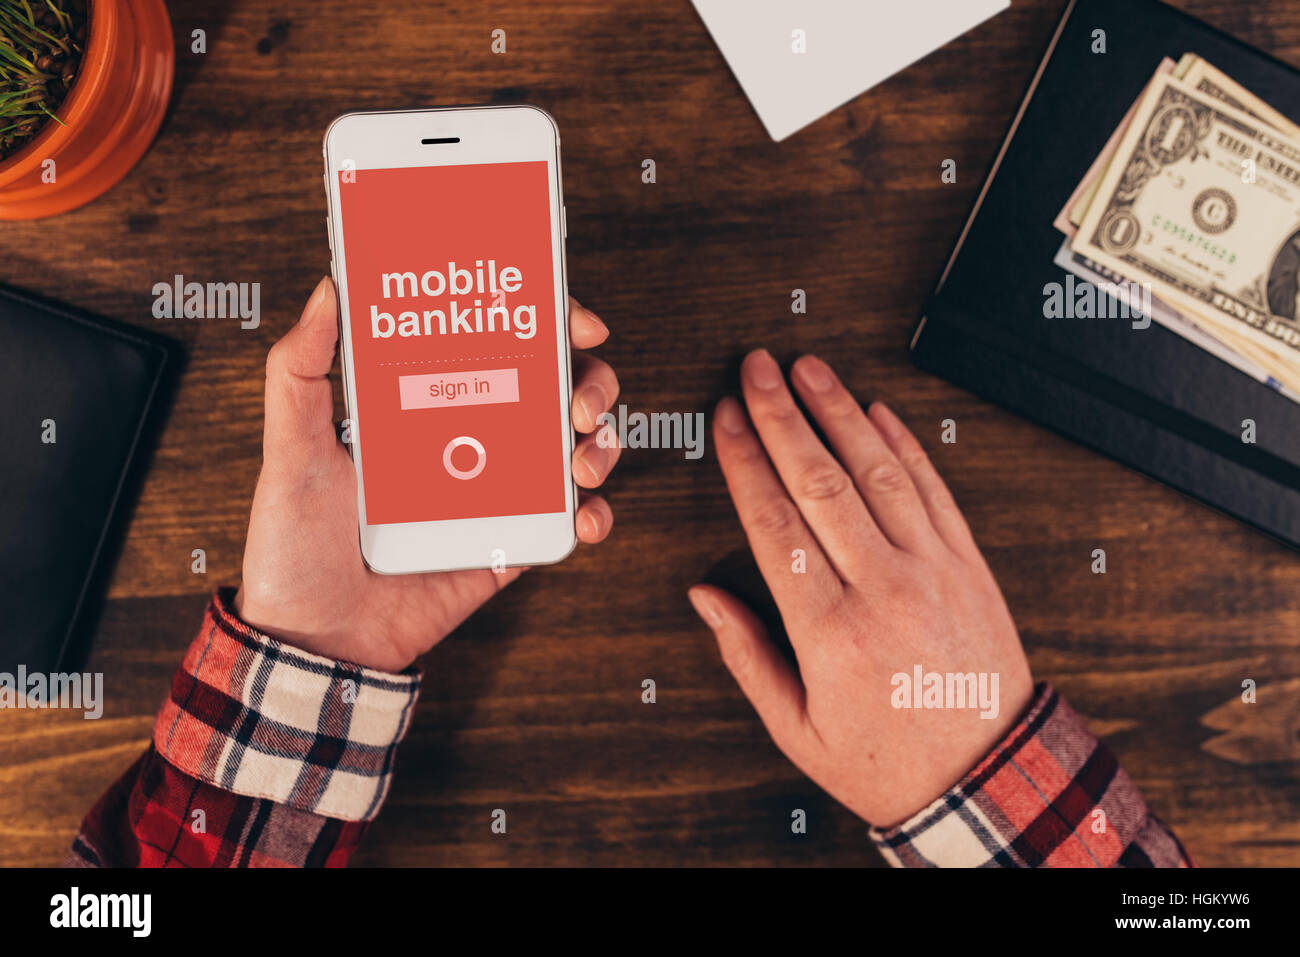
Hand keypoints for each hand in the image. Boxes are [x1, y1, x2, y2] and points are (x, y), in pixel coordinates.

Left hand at [235, 277, 619, 672]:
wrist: (315, 639)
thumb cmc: (295, 546)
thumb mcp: (289, 447)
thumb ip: (299, 370)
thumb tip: (327, 290)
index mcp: (424, 404)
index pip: (497, 343)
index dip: (543, 319)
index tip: (568, 315)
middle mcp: (469, 440)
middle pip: (553, 387)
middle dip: (588, 380)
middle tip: (578, 401)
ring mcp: (495, 492)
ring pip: (574, 446)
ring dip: (600, 442)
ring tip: (580, 460)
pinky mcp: (509, 544)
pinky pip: (568, 521)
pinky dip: (592, 514)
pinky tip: (582, 515)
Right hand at [688, 350, 1032, 827]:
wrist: (987, 779)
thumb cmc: (888, 760)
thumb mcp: (796, 728)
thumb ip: (746, 655)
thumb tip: (706, 597)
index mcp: (831, 631)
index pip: (775, 522)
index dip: (745, 461)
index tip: (726, 420)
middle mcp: (883, 589)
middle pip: (820, 481)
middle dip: (781, 415)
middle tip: (756, 369)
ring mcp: (933, 570)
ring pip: (878, 470)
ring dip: (840, 412)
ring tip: (809, 369)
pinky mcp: (969, 565)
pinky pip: (933, 490)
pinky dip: (904, 445)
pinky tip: (879, 411)